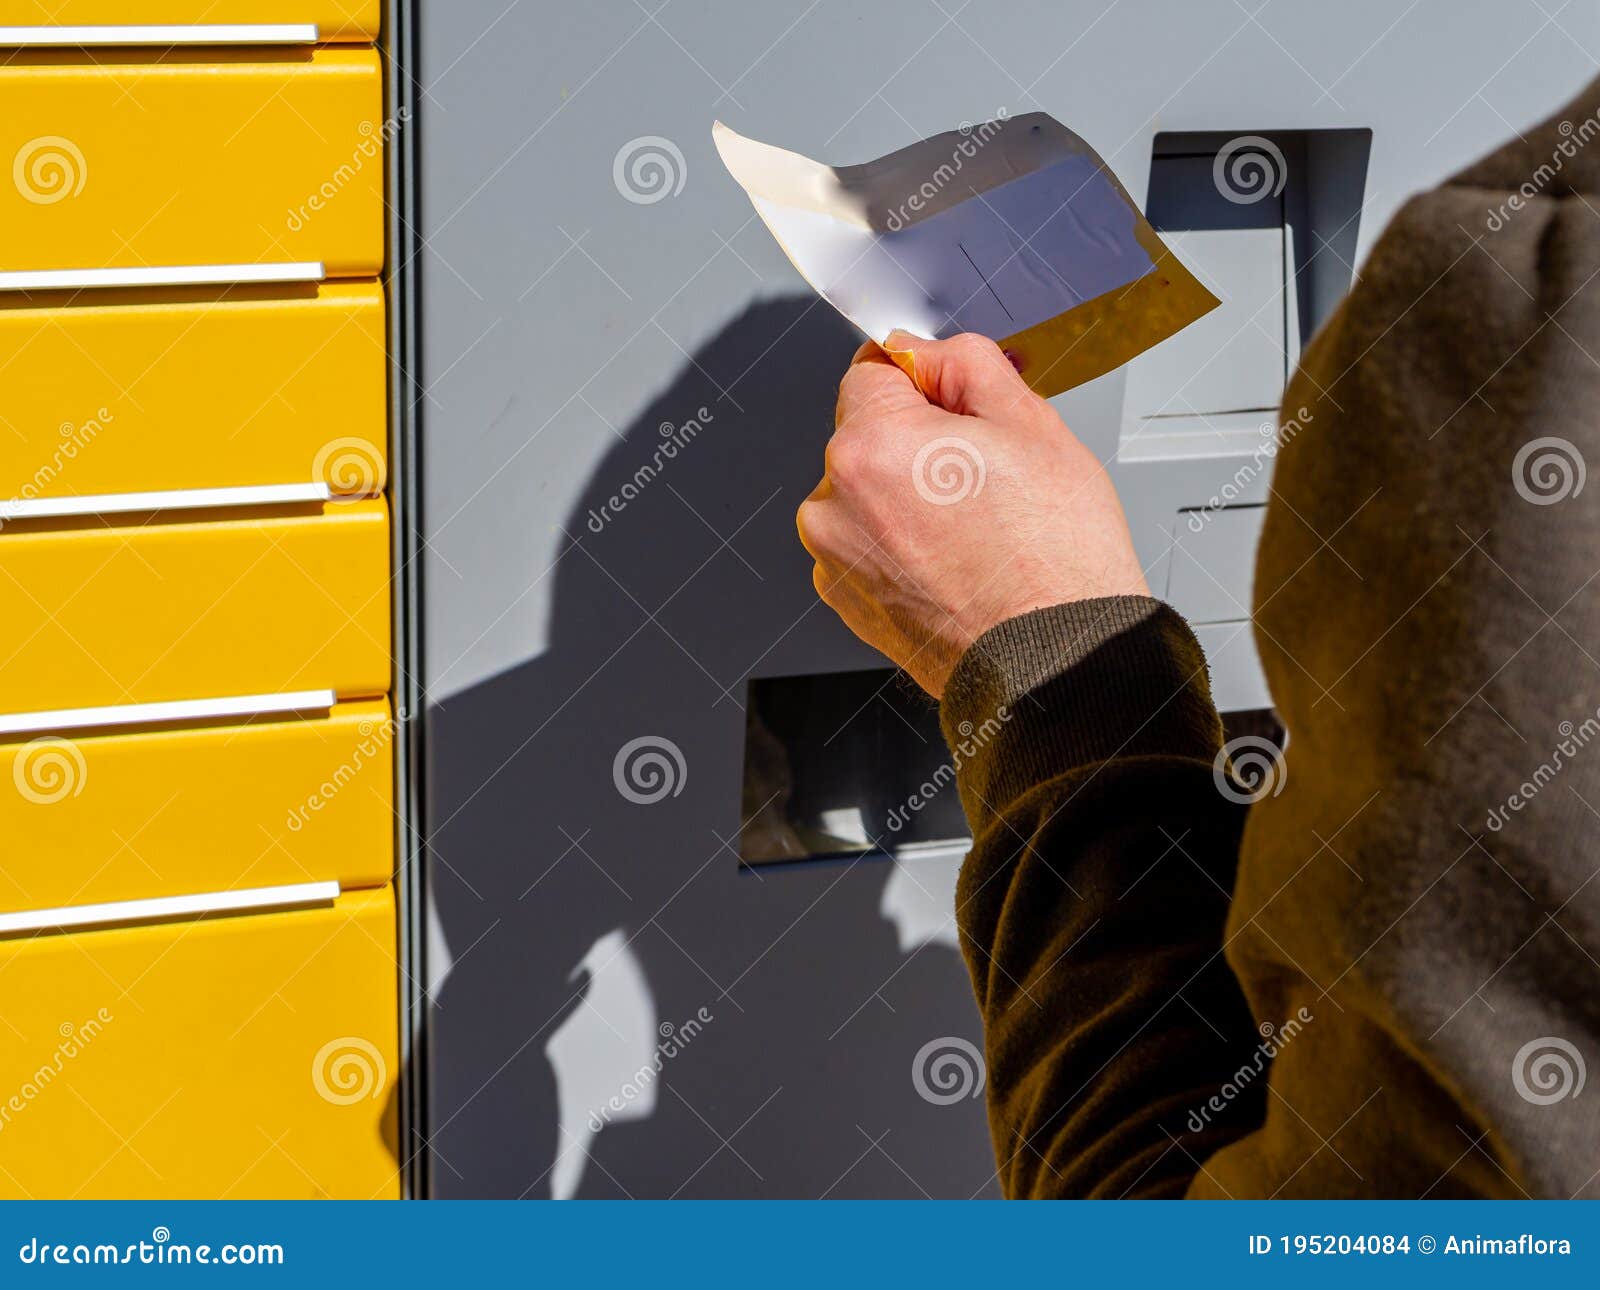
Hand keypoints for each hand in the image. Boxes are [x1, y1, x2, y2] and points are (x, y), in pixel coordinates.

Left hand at [797, 330, 1149, 697]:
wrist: (1057, 664)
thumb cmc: (1054, 562)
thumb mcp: (1031, 424)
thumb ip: (965, 364)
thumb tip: (926, 352)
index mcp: (868, 447)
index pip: (871, 369)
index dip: (923, 379)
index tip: (954, 402)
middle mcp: (834, 505)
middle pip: (868, 435)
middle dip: (918, 442)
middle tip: (987, 478)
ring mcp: (836, 562)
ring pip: (868, 495)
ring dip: (908, 497)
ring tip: (977, 531)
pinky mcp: (848, 603)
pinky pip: (869, 547)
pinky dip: (904, 546)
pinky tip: (958, 564)